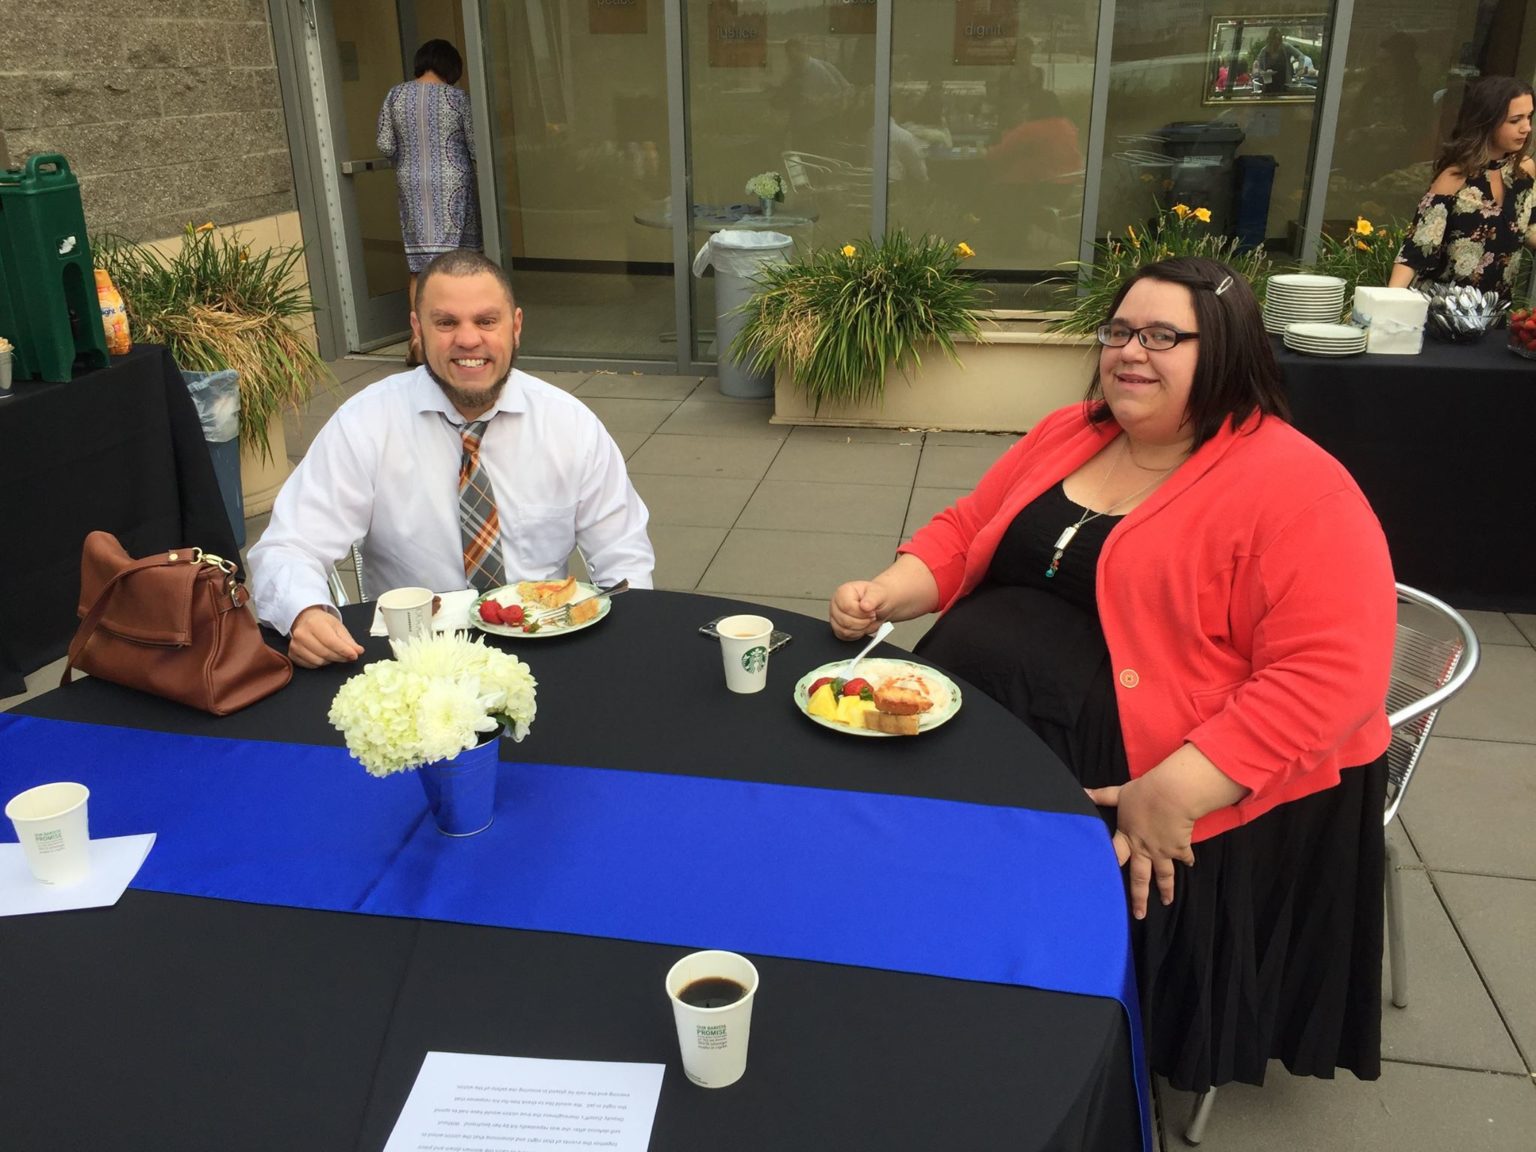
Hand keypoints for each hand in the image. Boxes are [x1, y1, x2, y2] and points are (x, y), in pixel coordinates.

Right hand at [288, 606, 364, 667]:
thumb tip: (358, 651)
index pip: (331, 642)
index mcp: (314, 623)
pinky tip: (322, 655)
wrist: (306, 620)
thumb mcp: (338, 627)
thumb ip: (349, 641)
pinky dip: (320, 663)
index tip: (354, 655)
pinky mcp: (292, 654)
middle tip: (347, 656)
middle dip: (340, 657)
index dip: (344, 651)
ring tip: (333, 652)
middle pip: (325, 653)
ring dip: (330, 660)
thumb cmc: (322, 623)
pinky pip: (311, 665)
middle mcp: (301, 634)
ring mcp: (295, 645)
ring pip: (318, 661)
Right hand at [829, 580, 889, 639]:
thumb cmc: (877, 597)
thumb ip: (872, 599)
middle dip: (862, 622)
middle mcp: (836, 603)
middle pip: (844, 620)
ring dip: (860, 629)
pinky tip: (862, 627)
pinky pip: (844, 636)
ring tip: (867, 621)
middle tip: (871, 617)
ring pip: (843, 630)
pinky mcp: (838, 627)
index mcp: (843, 592)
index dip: (862, 613)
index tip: (872, 612)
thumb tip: (864, 606)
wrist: (879, 605)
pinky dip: (856, 635)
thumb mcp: (879, 594)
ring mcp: (835, 616)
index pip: (847, 607)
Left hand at [1086, 775, 1197, 919]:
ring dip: (1166, 890)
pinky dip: (1188, 861)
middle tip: (1139, 915)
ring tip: (1167, 902)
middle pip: (1140, 878)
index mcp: (1127, 836)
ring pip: (1164, 875)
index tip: (1106, 889)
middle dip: (1139, 897)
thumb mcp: (1120, 793)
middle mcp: (1143, 849)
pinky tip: (1189, 865)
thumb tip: (1083, 792)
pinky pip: (1184, 857)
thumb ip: (1102, 796)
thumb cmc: (1143, 793)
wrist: (1171, 794)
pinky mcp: (1179, 848)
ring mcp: (1162, 851)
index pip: (1115, 857)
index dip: (1109, 872)